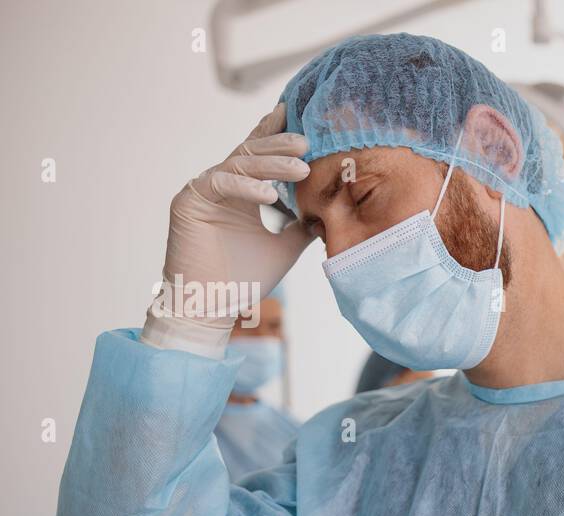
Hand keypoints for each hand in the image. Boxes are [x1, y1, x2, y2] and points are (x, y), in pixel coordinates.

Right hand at [144, 103, 312, 353]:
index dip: (275, 133)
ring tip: (300, 167)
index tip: (298, 116)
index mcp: (242, 191)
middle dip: (280, 144)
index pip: (260, 155)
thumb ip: (302, 225)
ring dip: (270, 164)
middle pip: (252, 152)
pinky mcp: (188, 201)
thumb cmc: (245, 279)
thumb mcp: (285, 247)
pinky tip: (270, 194)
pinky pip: (220, 184)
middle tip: (307, 141)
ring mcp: (203, 190)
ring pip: (239, 164)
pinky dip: (246, 187)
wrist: (213, 306)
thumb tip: (329, 211)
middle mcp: (222, 184)